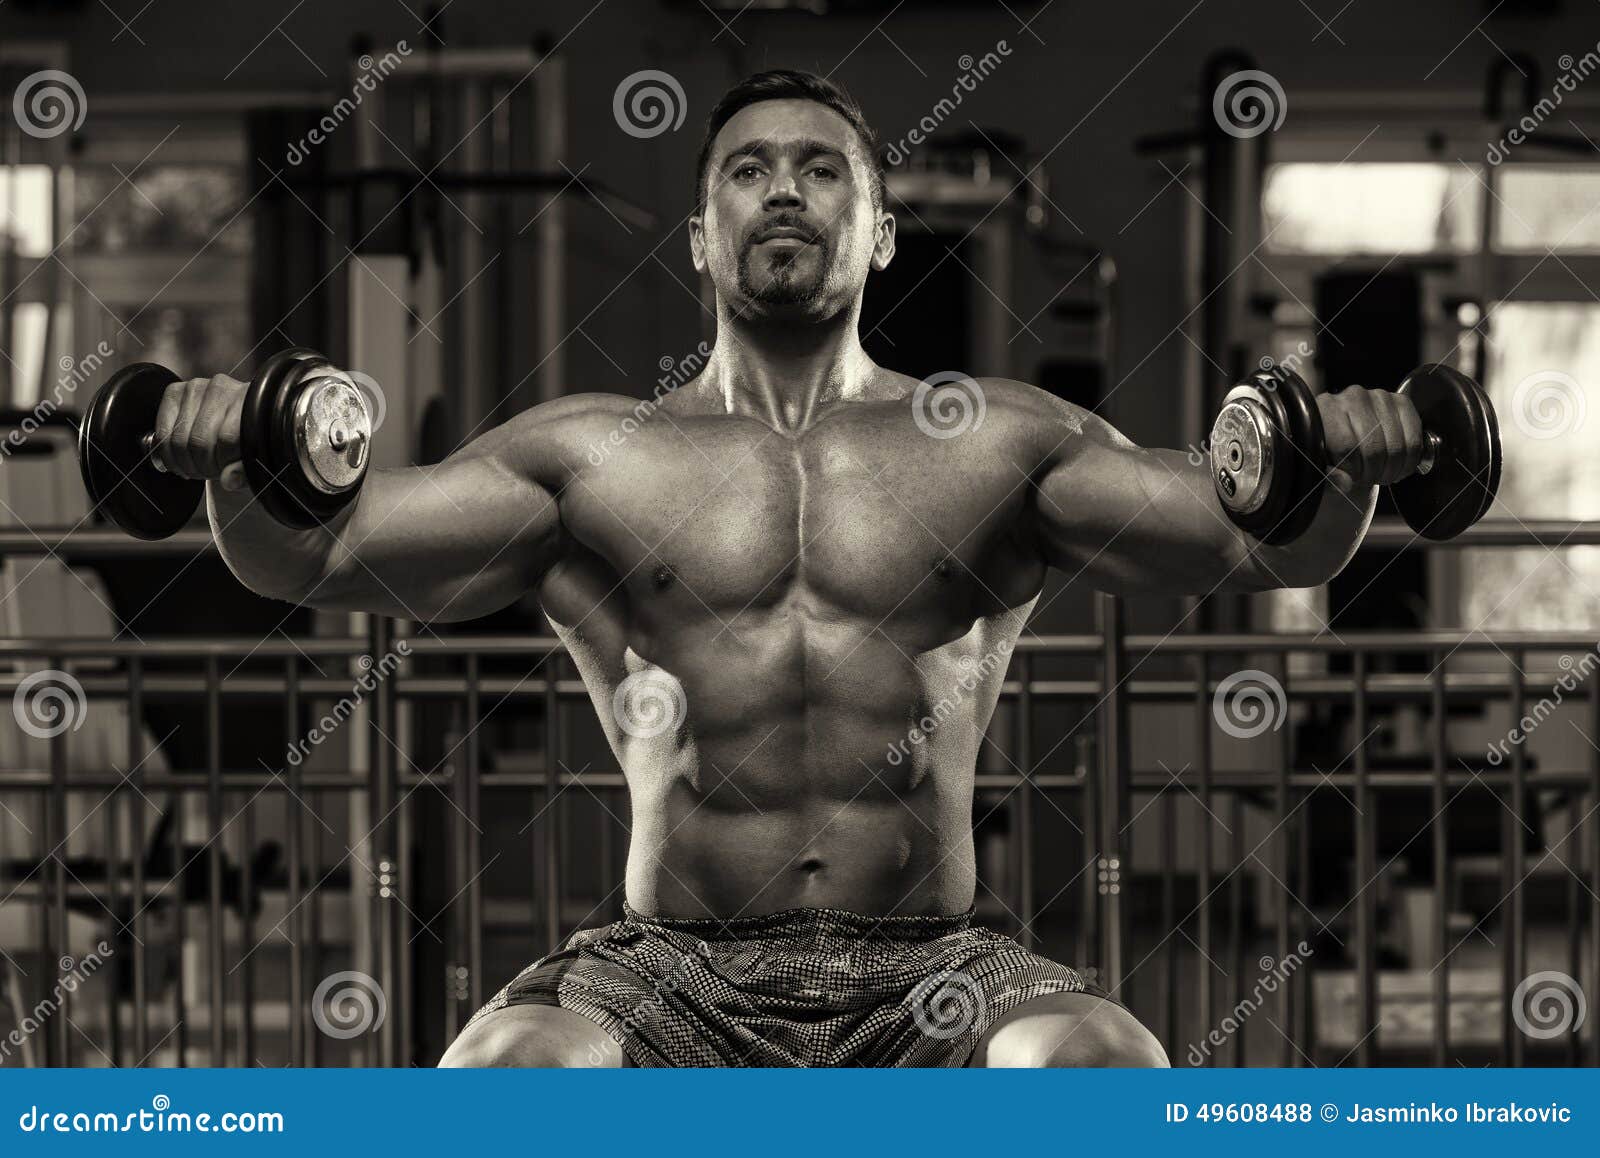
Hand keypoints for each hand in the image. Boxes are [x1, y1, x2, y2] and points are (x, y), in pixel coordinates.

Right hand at [153, 373, 249, 491]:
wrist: (237, 411)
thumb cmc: (246, 434)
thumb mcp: (254, 455)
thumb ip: (245, 470)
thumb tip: (229, 480)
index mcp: (248, 403)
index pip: (226, 439)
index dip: (221, 463)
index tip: (223, 473)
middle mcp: (222, 390)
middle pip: (199, 440)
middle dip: (201, 466)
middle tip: (206, 473)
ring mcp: (196, 388)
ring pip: (179, 438)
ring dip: (184, 462)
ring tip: (195, 467)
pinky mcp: (175, 391)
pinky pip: (162, 430)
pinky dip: (167, 450)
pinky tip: (179, 457)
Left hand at [1316, 386, 1425, 493]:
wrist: (1345, 433)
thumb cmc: (1330, 450)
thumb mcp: (1321, 466)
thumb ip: (1327, 478)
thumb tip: (1345, 483)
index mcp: (1325, 410)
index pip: (1346, 445)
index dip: (1353, 469)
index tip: (1352, 479)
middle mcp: (1352, 397)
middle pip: (1373, 447)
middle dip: (1373, 473)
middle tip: (1368, 479)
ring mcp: (1379, 397)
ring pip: (1396, 446)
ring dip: (1391, 470)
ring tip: (1381, 475)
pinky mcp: (1401, 402)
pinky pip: (1414, 439)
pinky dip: (1409, 460)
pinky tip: (1398, 466)